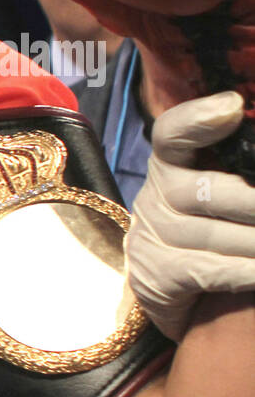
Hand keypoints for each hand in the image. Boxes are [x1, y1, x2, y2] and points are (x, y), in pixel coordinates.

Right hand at [126, 91, 254, 339]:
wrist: (173, 289)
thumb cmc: (215, 230)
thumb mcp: (224, 190)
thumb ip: (240, 167)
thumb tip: (247, 120)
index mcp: (171, 165)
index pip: (172, 134)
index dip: (196, 120)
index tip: (233, 108)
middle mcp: (155, 198)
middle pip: (207, 191)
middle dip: (254, 202)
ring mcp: (153, 238)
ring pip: (217, 235)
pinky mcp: (158, 275)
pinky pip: (213, 270)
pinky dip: (249, 271)